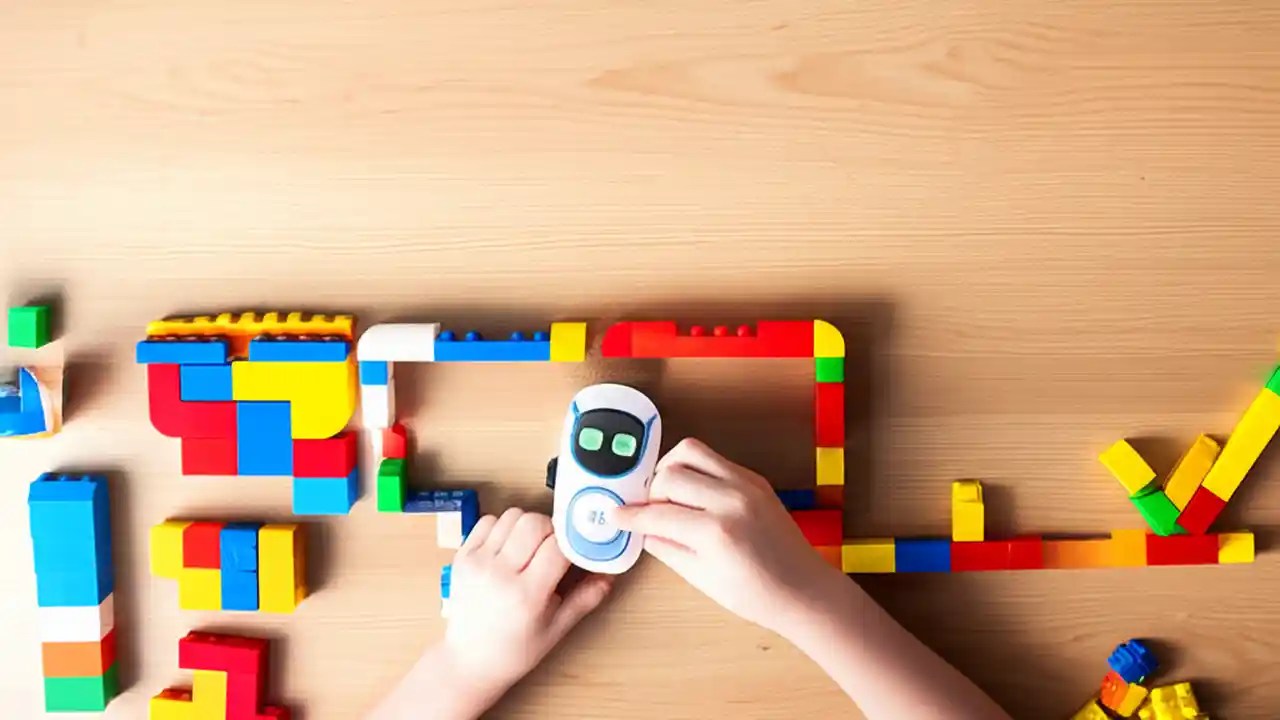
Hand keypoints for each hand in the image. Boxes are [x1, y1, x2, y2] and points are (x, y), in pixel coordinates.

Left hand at [443, 508, 613, 695]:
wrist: (469, 660)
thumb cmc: (514, 650)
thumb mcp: (555, 630)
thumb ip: (584, 600)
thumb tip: (609, 575)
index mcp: (526, 595)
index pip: (557, 547)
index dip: (572, 543)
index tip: (577, 549)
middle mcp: (499, 574)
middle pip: (534, 522)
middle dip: (551, 529)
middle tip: (553, 547)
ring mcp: (477, 563)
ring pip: (512, 516)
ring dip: (527, 525)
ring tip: (530, 548)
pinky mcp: (462, 556)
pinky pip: (488, 521)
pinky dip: (503, 527)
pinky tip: (508, 548)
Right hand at [612, 438, 843, 635]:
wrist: (803, 589)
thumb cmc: (757, 594)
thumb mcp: (702, 578)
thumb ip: (667, 547)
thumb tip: (642, 527)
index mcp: (716, 531)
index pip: (657, 513)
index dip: (630, 516)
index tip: (615, 515)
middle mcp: (731, 499)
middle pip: (669, 474)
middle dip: (650, 492)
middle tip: (647, 511)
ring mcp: (746, 484)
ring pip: (690, 451)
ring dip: (670, 469)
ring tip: (668, 495)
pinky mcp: (755, 478)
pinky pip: (714, 460)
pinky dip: (695, 470)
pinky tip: (693, 494)